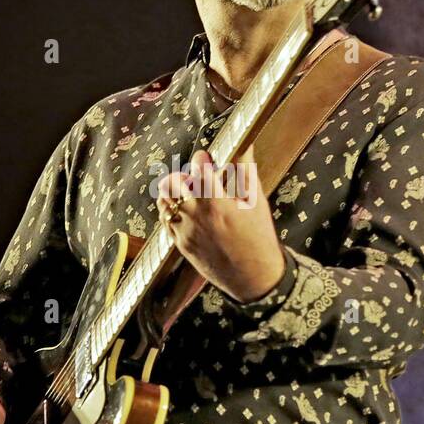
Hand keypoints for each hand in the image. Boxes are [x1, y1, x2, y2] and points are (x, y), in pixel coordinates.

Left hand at [154, 147, 285, 302]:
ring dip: (173, 191)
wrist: (253, 277)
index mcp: (216, 201)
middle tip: (196, 177)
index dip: (202, 159)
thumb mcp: (256, 202)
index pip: (198, 167)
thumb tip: (247, 145)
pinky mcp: (180, 244)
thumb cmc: (259, 238)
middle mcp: (196, 215)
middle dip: (184, 174)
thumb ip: (246, 171)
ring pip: (164, 201)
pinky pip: (165, 220)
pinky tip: (183, 209)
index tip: (207, 158)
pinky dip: (170, 210)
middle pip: (173, 182)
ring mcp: (185, 230)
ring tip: (187, 192)